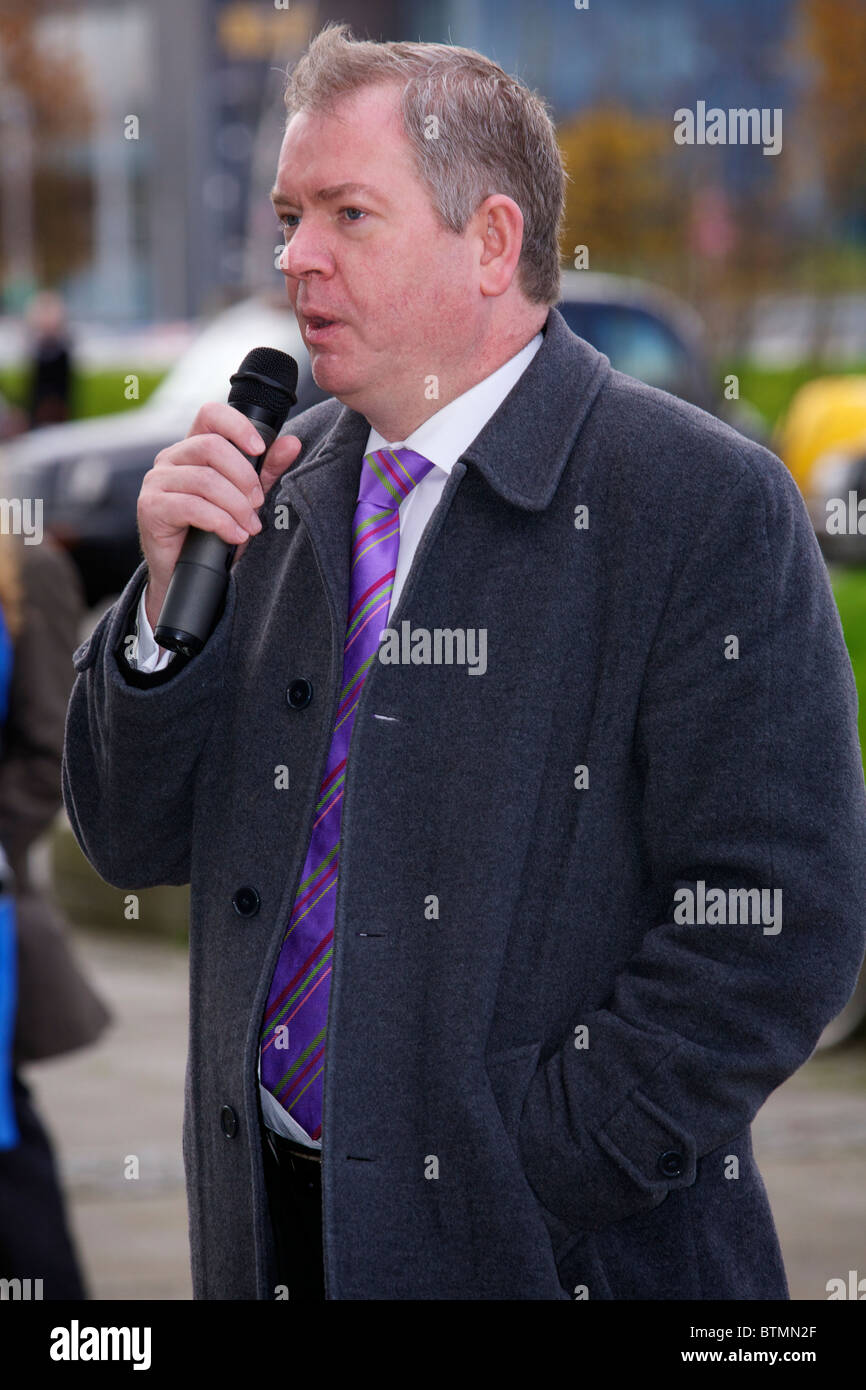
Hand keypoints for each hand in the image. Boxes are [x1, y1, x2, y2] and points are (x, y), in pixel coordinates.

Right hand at [137, 403, 301, 627]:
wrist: (184, 574)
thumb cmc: (213, 532)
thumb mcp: (246, 499)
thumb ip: (266, 470)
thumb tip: (292, 444)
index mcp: (193, 448)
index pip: (211, 414)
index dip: (237, 425)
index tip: (259, 449)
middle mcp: (171, 458)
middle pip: (212, 447)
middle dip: (244, 477)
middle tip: (258, 504)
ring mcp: (157, 481)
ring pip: (205, 480)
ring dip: (236, 506)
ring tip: (250, 527)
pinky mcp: (151, 507)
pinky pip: (191, 506)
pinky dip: (220, 522)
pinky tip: (234, 535)